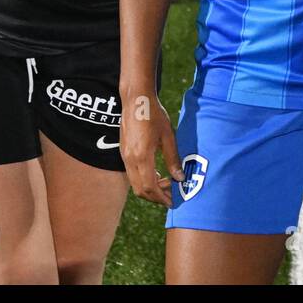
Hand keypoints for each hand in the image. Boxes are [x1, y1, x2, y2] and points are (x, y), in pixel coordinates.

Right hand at [119, 88, 183, 207]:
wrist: (136, 100)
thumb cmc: (154, 114)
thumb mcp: (168, 136)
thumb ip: (173, 158)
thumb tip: (180, 178)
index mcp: (142, 156)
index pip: (150, 187)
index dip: (161, 198)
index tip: (172, 202)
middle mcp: (130, 159)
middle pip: (140, 189)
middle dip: (156, 197)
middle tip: (171, 195)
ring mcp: (124, 156)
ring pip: (135, 183)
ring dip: (150, 188)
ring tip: (167, 184)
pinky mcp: (123, 152)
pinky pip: (132, 174)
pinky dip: (144, 180)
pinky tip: (157, 174)